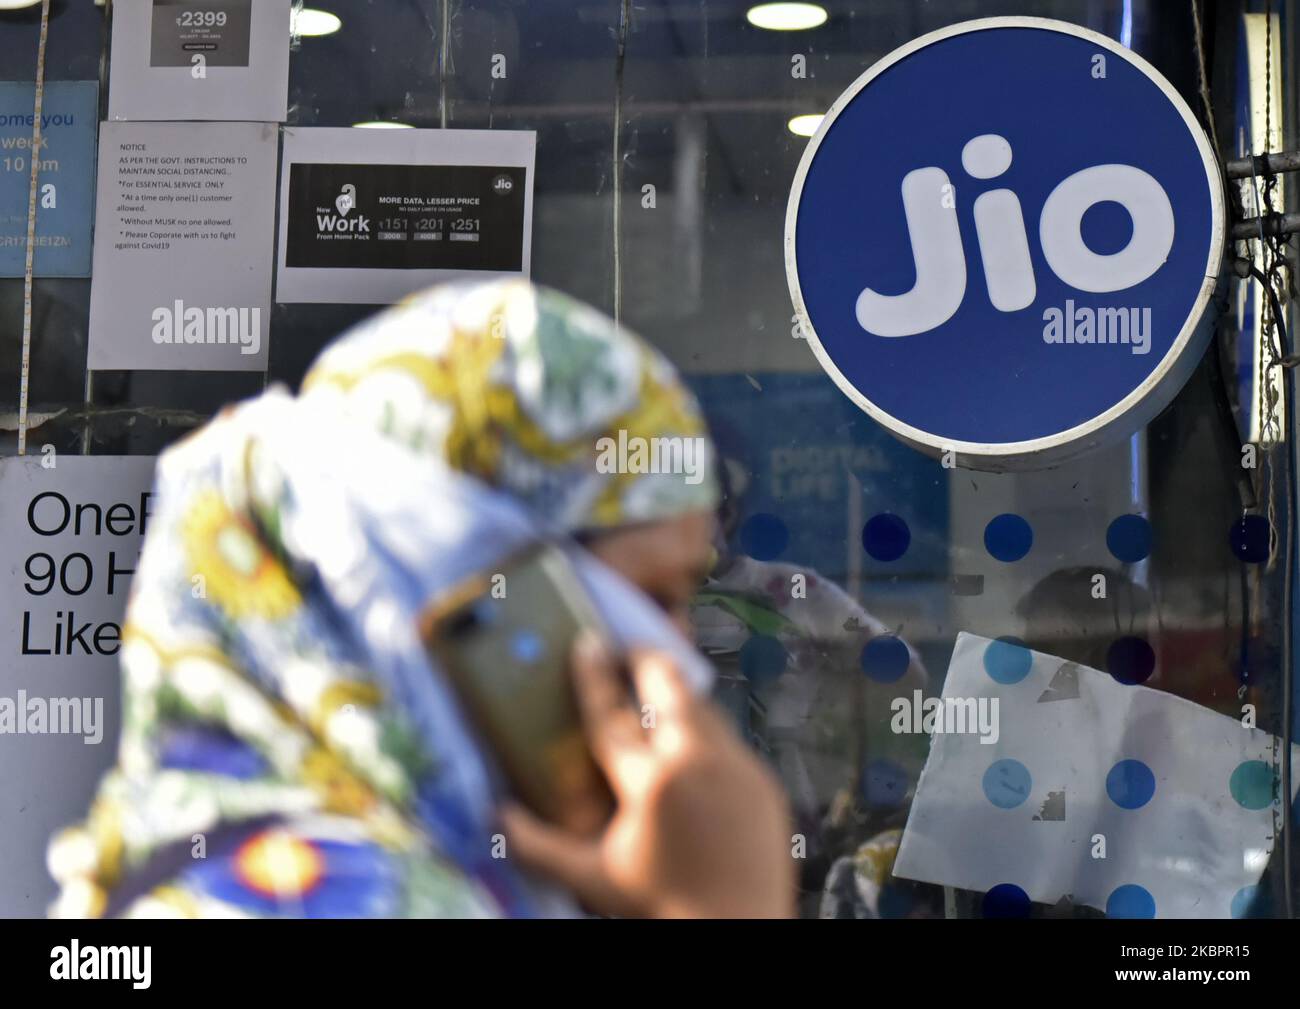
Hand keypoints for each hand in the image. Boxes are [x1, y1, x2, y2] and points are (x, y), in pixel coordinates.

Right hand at [499, 634, 794, 917]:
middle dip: (647, 660)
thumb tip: (494, 819)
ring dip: (679, 694)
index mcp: (651, 784)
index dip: (594, 675)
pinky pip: (730, 741)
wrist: (738, 929)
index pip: (613, 714)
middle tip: (627, 648)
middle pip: (670, 687)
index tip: (587, 642)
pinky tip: (690, 742)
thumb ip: (540, 847)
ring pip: (705, 708)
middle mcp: (697, 764)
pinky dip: (707, 733)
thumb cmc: (660, 906)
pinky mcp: (764, 780)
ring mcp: (738, 768)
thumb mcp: (593, 879)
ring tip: (657, 688)